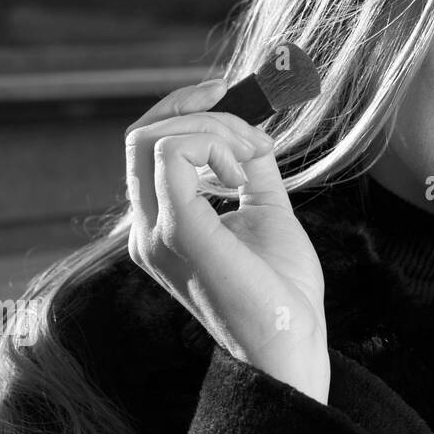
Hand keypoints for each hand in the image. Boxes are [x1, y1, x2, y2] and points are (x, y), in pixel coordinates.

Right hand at [124, 78, 329, 402]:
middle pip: (142, 134)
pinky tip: (242, 173)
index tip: (233, 94)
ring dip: (216, 127)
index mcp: (162, 224)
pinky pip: (172, 153)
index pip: (148, 146)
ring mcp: (156, 231)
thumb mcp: (265, 211)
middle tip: (254, 130)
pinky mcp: (179, 232)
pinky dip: (214, 144)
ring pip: (154, 137)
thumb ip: (250, 170)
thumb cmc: (281, 289)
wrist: (291, 339)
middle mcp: (147, 228)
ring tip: (257, 156)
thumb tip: (251, 129)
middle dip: (201, 109)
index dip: (186, 108)